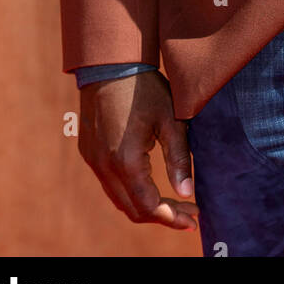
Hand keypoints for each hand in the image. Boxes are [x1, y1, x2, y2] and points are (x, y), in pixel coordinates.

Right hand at [78, 69, 198, 229]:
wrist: (109, 65)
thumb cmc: (144, 88)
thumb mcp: (170, 119)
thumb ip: (178, 158)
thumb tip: (187, 193)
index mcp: (126, 161)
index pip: (149, 206)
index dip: (173, 217)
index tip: (194, 219)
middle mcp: (104, 167)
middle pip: (133, 210)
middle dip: (162, 216)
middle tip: (188, 214)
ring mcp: (93, 162)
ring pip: (119, 200)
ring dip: (146, 206)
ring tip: (173, 203)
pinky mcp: (89, 153)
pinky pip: (110, 185)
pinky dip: (131, 193)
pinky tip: (150, 185)